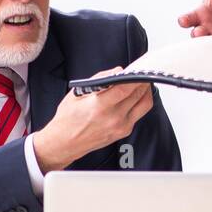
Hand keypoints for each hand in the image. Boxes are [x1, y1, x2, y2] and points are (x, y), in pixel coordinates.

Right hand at [32, 67, 152, 170]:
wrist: (65, 143)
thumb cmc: (68, 119)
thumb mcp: (77, 93)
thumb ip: (100, 79)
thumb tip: (117, 71)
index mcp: (99, 107)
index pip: (124, 89)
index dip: (135, 77)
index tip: (138, 69)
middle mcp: (113, 118)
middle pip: (138, 95)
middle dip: (142, 81)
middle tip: (141, 72)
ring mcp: (121, 127)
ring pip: (144, 105)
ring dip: (145, 91)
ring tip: (141, 83)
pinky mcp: (124, 131)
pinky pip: (140, 113)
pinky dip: (140, 102)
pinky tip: (134, 96)